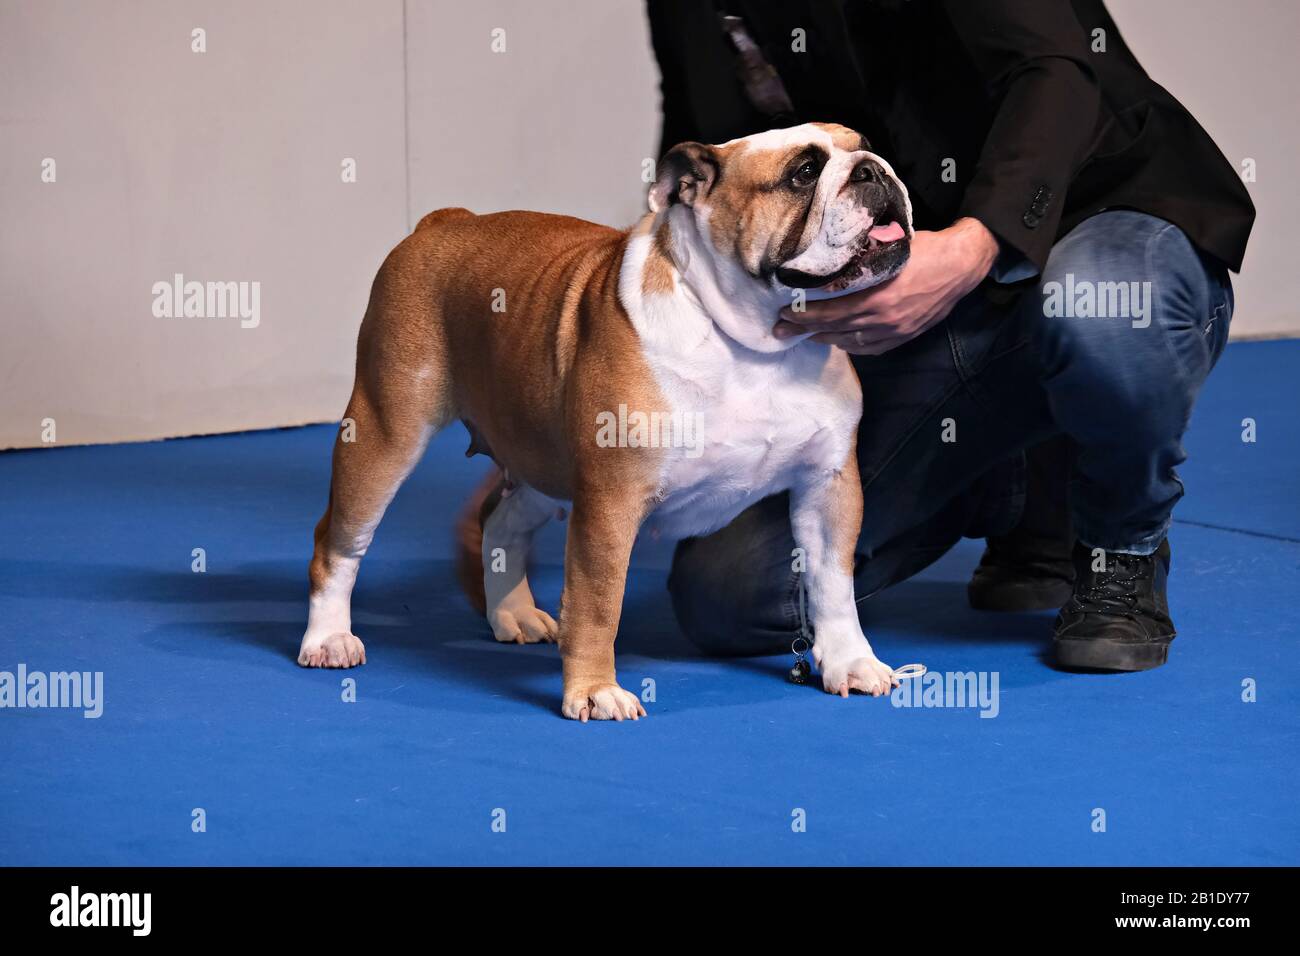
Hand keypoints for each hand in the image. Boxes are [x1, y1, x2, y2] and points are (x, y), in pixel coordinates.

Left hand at [774, 217, 999, 354]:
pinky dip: (849, 345)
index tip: (783, 311)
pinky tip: (838, 340)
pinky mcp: (903, 337)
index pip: (829, 310)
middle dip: (804, 329)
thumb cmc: (924, 249)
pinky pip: (869, 348)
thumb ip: (858, 259)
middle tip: (780, 329)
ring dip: (824, 338)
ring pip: (849, 342)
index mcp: (877, 295)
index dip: (804, 313)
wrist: (961, 265)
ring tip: (805, 334)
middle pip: (833, 329)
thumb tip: (826, 263)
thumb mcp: (888, 247)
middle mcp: (883, 319)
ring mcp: (894, 331)